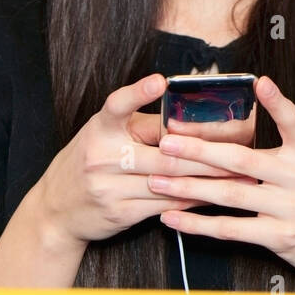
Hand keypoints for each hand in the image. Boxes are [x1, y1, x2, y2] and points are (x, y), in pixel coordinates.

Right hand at [37, 73, 240, 244]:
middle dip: (206, 156)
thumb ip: (139, 124)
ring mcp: (110, 188)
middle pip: (163, 155)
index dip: (138, 92)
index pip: (117, 106)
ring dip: (208, 180)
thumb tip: (188, 115)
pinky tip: (216, 196)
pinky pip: (164, 205)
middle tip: (240, 150)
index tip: (160, 81)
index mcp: (100, 129)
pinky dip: (192, 200)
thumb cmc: (90, 162)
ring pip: (169, 183)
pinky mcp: (120, 213)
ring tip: (240, 176)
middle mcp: (102, 157)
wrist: (54, 211)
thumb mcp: (104, 135)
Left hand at [149, 76, 294, 293]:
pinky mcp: (280, 237)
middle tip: (168, 141)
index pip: (294, 122)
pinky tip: (174, 218)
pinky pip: (231, 229)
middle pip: (243, 160)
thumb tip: (237, 138)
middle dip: (200, 150)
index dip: (277, 102)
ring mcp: (290, 208)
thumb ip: (286, 151)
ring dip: (189, 187)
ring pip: (230, 195)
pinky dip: (198, 225)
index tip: (260, 82)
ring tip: (157, 180)